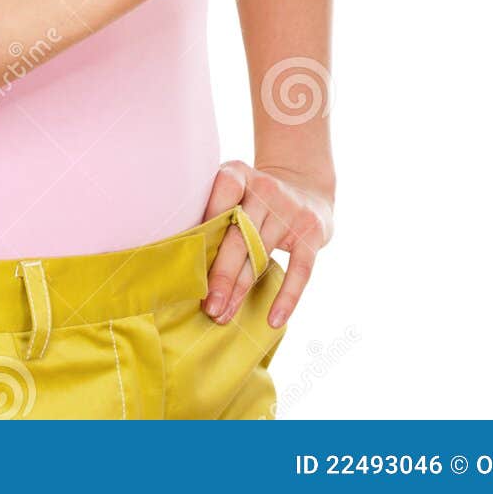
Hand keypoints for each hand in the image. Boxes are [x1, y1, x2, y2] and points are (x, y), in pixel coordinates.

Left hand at [200, 159, 333, 327]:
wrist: (305, 189)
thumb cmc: (254, 200)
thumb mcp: (234, 191)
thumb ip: (211, 213)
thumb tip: (181, 258)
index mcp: (239, 174)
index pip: (220, 196)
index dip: (206, 225)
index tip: (190, 259)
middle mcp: (265, 187)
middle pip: (238, 236)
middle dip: (221, 275)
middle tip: (208, 306)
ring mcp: (290, 209)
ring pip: (262, 256)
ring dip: (241, 291)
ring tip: (224, 316)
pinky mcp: (311, 231)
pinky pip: (300, 270)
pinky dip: (286, 297)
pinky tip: (273, 319)